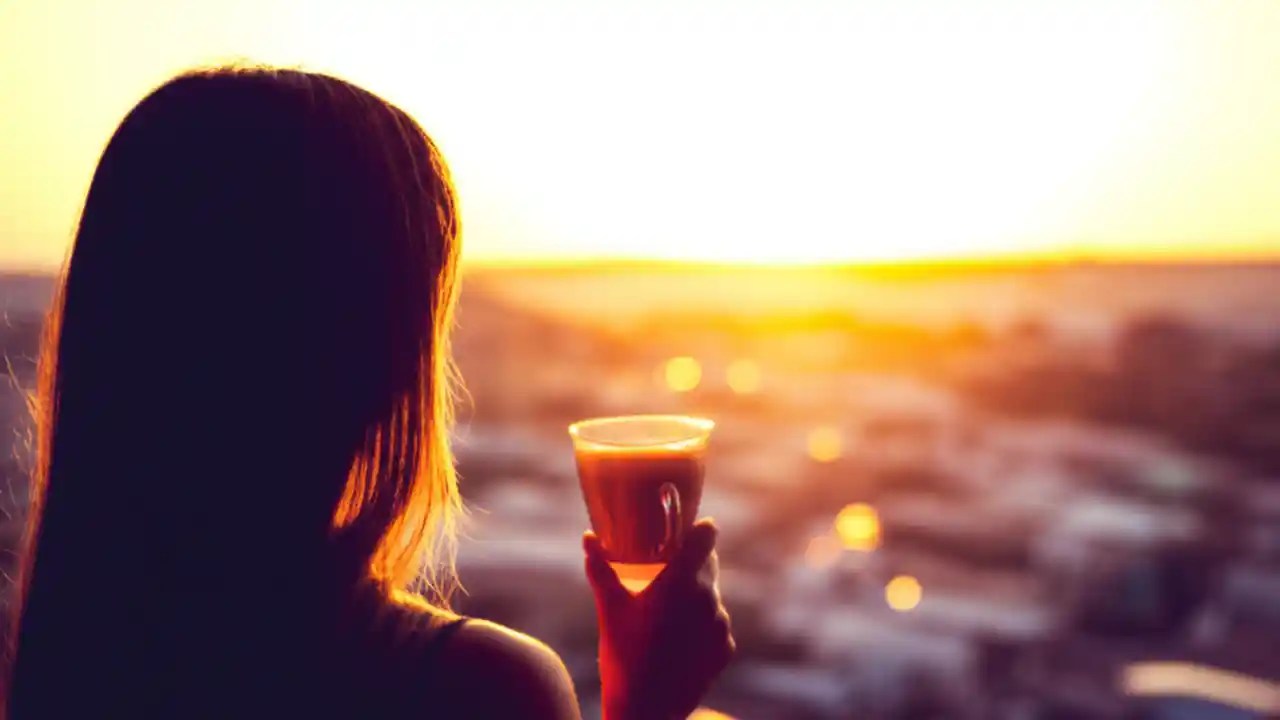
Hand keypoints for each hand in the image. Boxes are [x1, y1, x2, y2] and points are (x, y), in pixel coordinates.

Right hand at [584, 519, 734, 719]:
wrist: (645, 712)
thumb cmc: (623, 657)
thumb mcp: (609, 608)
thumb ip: (600, 569)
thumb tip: (589, 538)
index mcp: (681, 583)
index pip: (706, 537)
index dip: (700, 529)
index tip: (691, 528)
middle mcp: (708, 600)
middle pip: (708, 566)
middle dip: (690, 565)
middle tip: (666, 572)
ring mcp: (720, 626)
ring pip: (711, 598)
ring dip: (695, 597)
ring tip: (667, 614)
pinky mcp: (725, 649)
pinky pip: (716, 625)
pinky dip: (701, 626)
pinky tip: (678, 639)